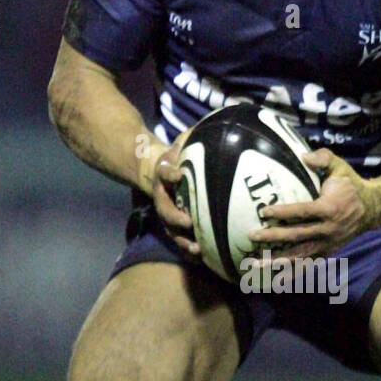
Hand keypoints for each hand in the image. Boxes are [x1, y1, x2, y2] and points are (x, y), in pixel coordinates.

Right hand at [144, 134, 201, 256]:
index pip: (164, 173)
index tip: (178, 174)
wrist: (160, 173)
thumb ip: (193, 135)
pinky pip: (182, 240)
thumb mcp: (182, 142)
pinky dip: (191, 250)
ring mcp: (168, 215)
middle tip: (188, 222)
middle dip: (176, 218)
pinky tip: (207, 259)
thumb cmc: (178, 157)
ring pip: (172, 231)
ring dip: (183, 242)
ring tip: (196, 251)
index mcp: (164, 176)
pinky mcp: (176, 227)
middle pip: (165, 210)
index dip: (169, 174)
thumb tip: (219, 122)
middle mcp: (163, 197)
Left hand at [249, 149, 380, 259]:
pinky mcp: (328, 251)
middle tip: (252, 235)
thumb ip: (323, 158)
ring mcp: (328, 243)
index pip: (302, 211)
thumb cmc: (351, 185)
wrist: (372, 208)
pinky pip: (309, 263)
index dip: (283, 212)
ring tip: (256, 263)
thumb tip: (303, 156)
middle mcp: (328, 229)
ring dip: (278, 260)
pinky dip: (293, 271)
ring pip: (300, 254)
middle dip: (273, 237)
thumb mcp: (340, 167)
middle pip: (297, 235)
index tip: (264, 211)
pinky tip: (276, 277)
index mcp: (329, 208)